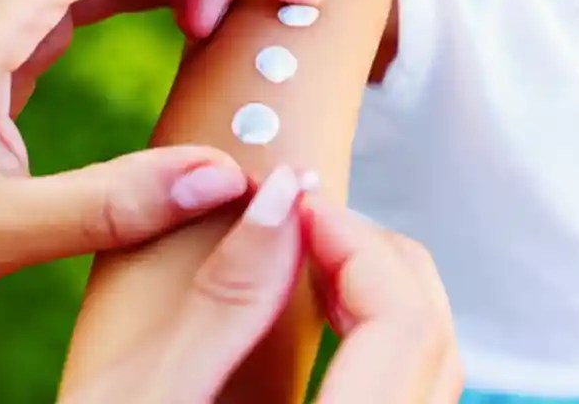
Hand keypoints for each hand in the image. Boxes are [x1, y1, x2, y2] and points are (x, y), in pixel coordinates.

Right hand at [61, 167, 461, 403]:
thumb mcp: (145, 401)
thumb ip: (223, 300)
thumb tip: (277, 196)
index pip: (405, 323)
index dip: (358, 242)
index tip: (297, 200)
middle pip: (433, 336)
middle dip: (372, 255)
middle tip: (300, 218)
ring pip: (432, 365)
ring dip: (379, 292)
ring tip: (307, 253)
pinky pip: (409, 389)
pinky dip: (378, 335)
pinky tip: (323, 313)